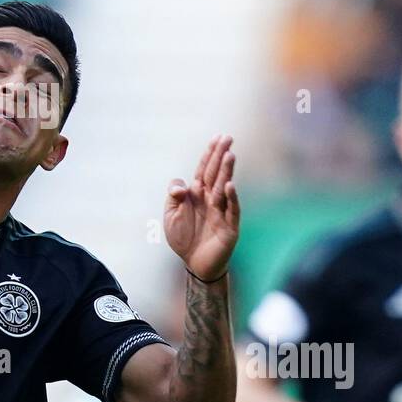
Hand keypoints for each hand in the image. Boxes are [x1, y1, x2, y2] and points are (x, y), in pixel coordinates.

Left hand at [165, 135, 240, 282]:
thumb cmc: (183, 237)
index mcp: (197, 194)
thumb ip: (174, 197)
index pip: (204, 170)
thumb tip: (180, 186)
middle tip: (228, 138)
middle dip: (221, 156)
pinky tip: (231, 185)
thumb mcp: (170, 215)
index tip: (217, 138)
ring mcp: (222, 211)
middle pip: (216, 173)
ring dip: (227, 171)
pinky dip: (231, 197)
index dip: (210, 154)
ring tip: (230, 155)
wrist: (194, 263)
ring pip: (224, 187)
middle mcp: (211, 199)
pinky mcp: (229, 226)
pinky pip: (231, 210)